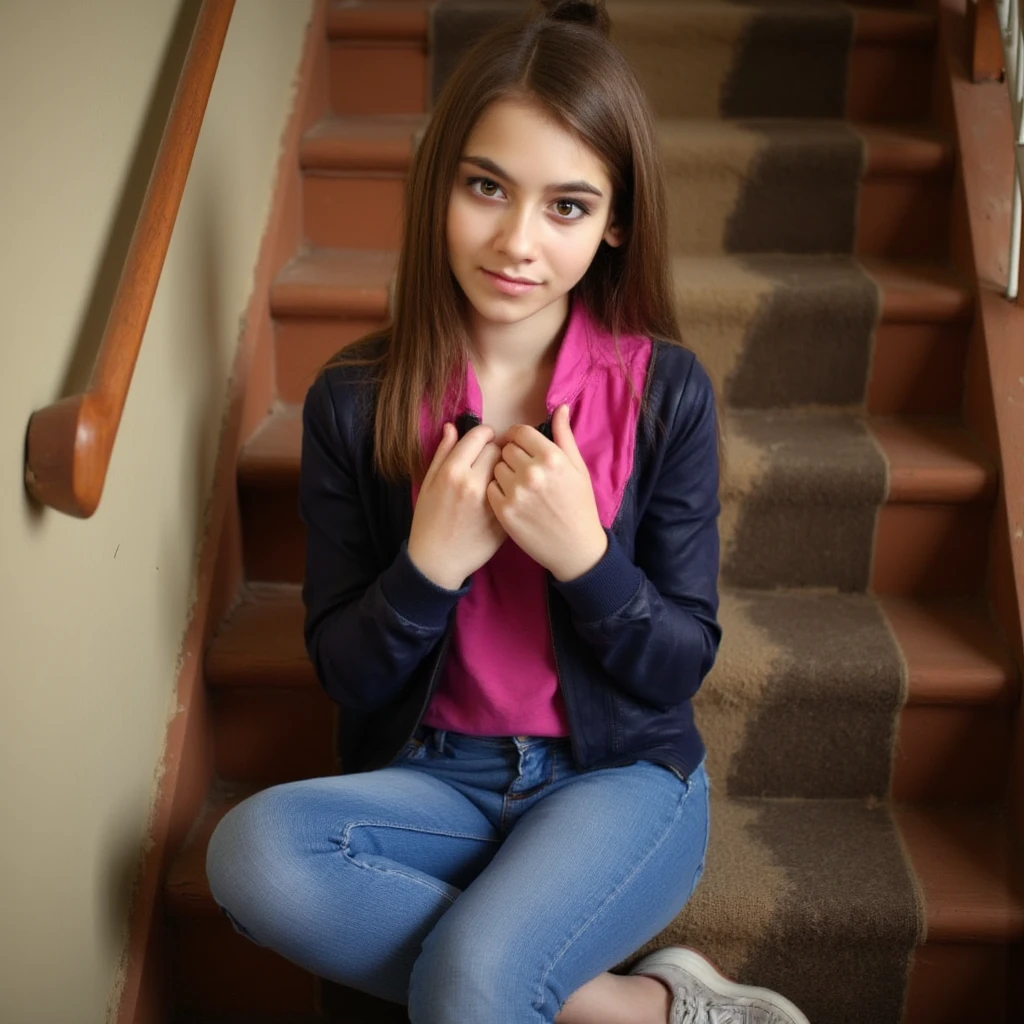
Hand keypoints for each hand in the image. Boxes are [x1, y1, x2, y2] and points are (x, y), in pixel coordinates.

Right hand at [408, 423, 506, 588]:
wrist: (438, 561)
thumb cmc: (429, 521)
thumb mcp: (428, 484)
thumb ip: (442, 453)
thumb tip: (452, 426)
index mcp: (452, 472)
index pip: (480, 436)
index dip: (485, 435)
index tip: (485, 440)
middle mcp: (473, 484)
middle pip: (498, 451)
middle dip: (497, 450)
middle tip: (493, 459)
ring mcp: (491, 503)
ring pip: (510, 470)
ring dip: (507, 468)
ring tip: (501, 475)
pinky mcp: (503, 518)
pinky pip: (515, 492)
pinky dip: (513, 488)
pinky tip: (506, 493)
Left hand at [487, 404, 607, 580]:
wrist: (575, 548)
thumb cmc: (579, 505)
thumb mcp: (578, 468)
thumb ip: (565, 436)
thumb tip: (561, 407)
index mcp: (552, 457)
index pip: (520, 432)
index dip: (519, 438)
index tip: (521, 447)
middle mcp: (532, 472)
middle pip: (505, 449)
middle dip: (512, 456)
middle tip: (523, 470)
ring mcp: (516, 492)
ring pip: (495, 467)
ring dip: (503, 473)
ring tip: (518, 486)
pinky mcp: (504, 511)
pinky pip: (490, 488)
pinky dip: (497, 492)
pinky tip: (512, 500)